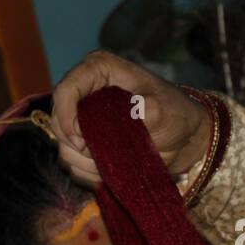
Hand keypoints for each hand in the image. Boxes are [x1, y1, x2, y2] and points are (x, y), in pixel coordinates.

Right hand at [50, 50, 210, 185]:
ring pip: (65, 148)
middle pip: (58, 121)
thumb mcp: (162, 109)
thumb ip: (138, 112)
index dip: (67, 117)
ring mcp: (84, 120)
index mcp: (98, 70)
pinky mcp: (87, 145)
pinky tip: (113, 171)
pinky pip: (74, 165)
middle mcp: (85, 93)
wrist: (186, 138)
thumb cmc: (177, 114)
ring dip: (88, 163)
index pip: (65, 90)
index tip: (82, 140)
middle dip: (79, 144)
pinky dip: (90, 173)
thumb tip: (115, 120)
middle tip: (106, 154)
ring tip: (118, 162)